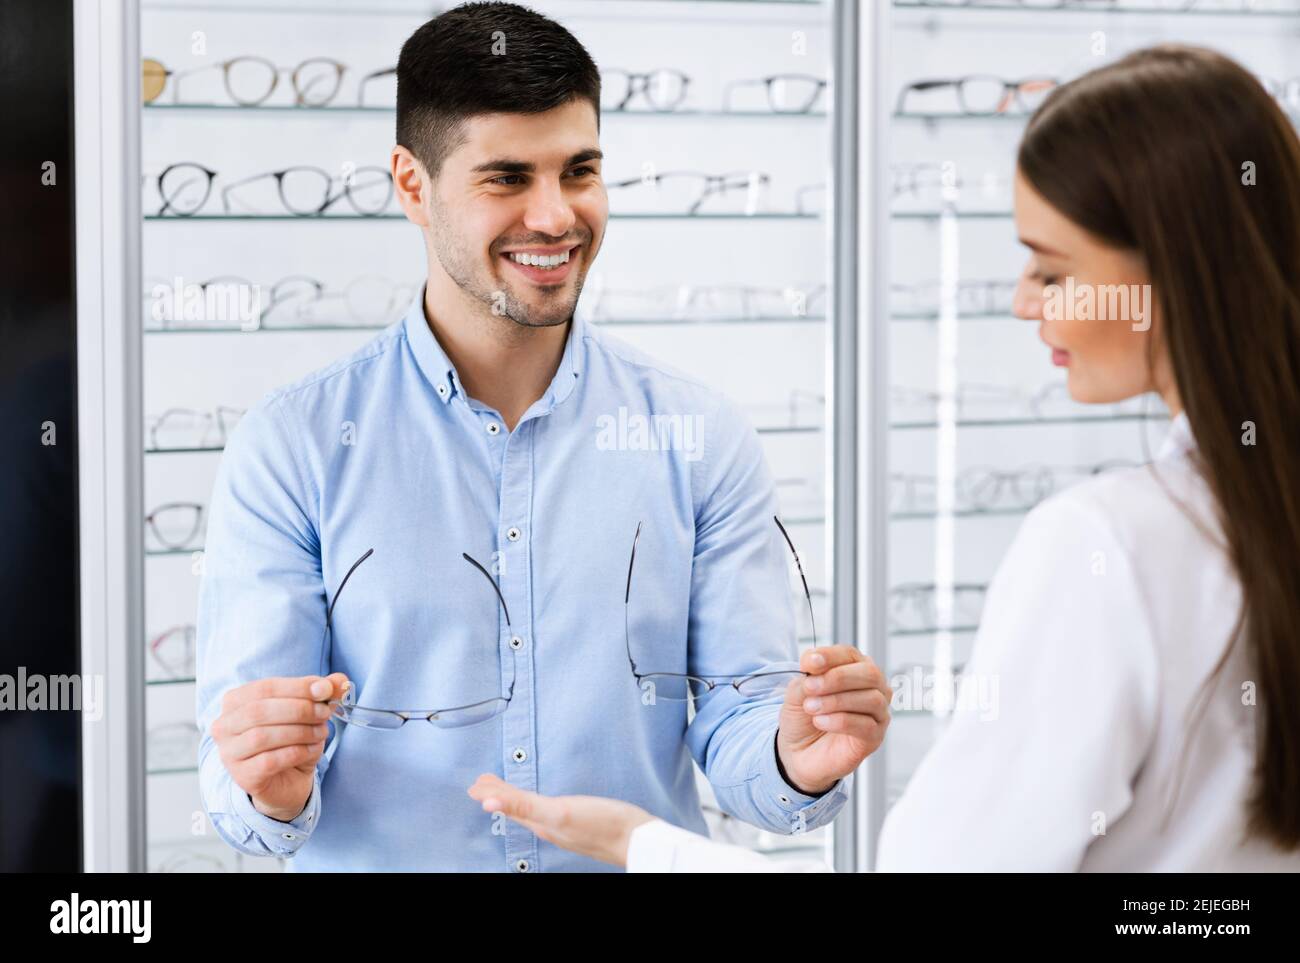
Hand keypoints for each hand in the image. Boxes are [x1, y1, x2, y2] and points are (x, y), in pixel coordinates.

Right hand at [211, 673, 348, 820]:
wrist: (288, 780)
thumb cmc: (292, 738)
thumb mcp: (309, 710)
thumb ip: (323, 692)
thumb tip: (338, 681)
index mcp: (235, 701)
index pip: (264, 687)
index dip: (297, 687)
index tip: (326, 690)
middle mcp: (224, 726)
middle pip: (259, 711)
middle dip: (299, 709)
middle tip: (325, 713)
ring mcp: (229, 753)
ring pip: (262, 736)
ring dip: (299, 732)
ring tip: (321, 732)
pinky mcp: (242, 776)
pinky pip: (269, 761)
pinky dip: (296, 752)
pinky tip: (311, 750)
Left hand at [467, 774, 656, 867]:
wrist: (639, 840)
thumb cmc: (603, 826)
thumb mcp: (558, 812)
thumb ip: (523, 806)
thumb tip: (487, 803)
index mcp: (542, 822)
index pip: (509, 805)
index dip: (491, 793)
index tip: (476, 783)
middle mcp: (551, 826)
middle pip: (517, 808)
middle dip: (499, 795)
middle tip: (482, 783)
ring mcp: (566, 826)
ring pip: (532, 811)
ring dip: (515, 798)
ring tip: (504, 791)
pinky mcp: (581, 822)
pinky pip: (549, 811)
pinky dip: (537, 804)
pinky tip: (546, 804)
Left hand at [775, 646, 890, 794]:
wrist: (797, 752)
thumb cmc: (803, 718)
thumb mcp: (797, 693)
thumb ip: (807, 678)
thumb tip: (815, 667)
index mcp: (854, 670)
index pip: (850, 654)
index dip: (830, 656)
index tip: (808, 663)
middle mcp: (872, 688)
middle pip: (870, 673)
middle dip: (837, 677)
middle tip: (810, 687)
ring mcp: (877, 713)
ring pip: (871, 698)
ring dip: (836, 700)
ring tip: (811, 707)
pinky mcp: (874, 737)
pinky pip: (867, 725)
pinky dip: (840, 721)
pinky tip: (820, 721)